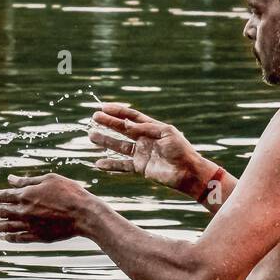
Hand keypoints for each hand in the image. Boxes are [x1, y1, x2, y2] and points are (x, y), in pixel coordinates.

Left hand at [0, 173, 101, 242]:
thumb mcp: (49, 179)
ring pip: (7, 227)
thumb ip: (28, 181)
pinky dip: (10, 238)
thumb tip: (10, 179)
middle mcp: (24, 211)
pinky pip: (19, 238)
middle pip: (2, 212)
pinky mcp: (38, 237)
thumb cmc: (69, 193)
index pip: (5, 196)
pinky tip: (4, 237)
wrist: (83, 214)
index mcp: (26, 195)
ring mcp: (30, 226)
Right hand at [88, 102, 216, 195]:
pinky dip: (110, 165)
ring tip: (91, 136)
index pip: (132, 117)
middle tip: (93, 118)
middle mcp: (145, 140)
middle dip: (108, 123)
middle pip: (122, 129)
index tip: (103, 107)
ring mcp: (141, 154)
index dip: (118, 111)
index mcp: (152, 128)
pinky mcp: (140, 168)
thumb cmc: (181, 150)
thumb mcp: (166, 134)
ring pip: (119, 146)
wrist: (187, 173)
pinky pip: (122, 166)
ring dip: (105, 141)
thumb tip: (126, 125)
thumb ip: (145, 129)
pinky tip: (98, 163)